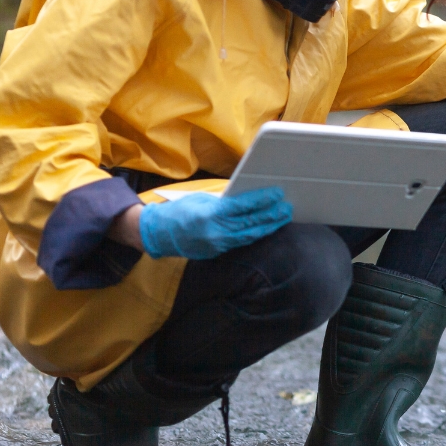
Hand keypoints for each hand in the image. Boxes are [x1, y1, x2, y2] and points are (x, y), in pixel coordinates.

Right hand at [138, 187, 292, 259]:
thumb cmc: (179, 211)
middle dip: (271, 215)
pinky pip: (241, 243)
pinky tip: (267, 228)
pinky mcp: (218, 252)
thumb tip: (248, 197)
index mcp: (210, 214)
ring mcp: (217, 244)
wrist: (158, 234)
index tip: (277, 193)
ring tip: (283, 217)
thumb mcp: (201, 200)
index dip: (262, 200)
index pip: (242, 206)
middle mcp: (216, 232)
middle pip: (250, 223)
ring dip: (268, 226)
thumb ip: (224, 201)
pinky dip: (256, 234)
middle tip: (287, 207)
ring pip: (249, 235)